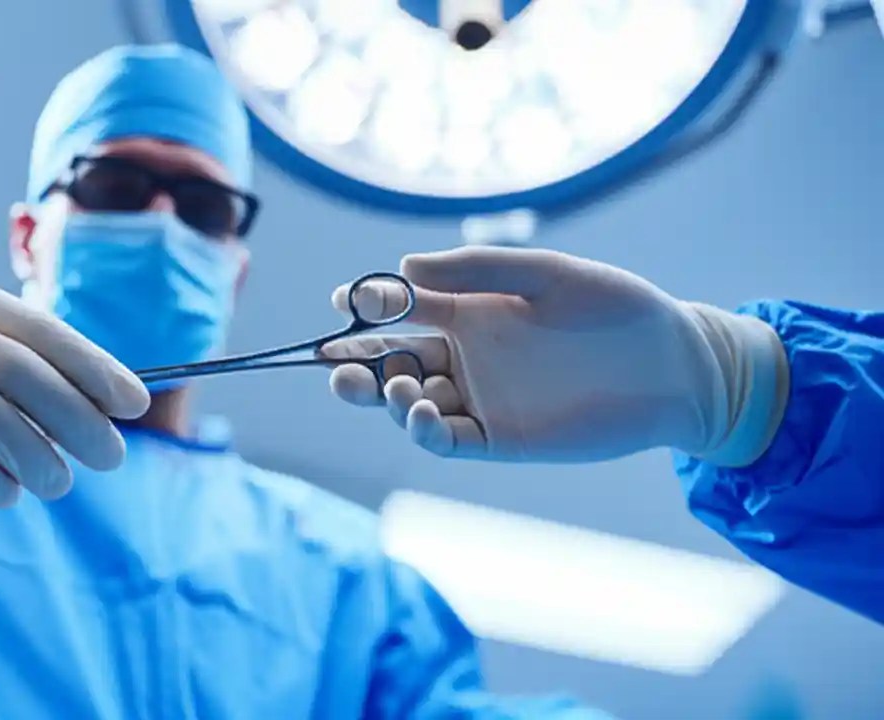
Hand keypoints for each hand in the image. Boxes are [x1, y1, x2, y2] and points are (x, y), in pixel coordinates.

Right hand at [0, 273, 149, 547]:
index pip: (43, 330)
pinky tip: (7, 496)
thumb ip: (24, 387)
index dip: (94, 367)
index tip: (137, 405)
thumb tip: (105, 417)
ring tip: (60, 487)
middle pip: (17, 366)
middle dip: (74, 416)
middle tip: (112, 459)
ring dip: (31, 450)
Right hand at [324, 247, 786, 464]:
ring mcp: (480, 399)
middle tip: (331, 362)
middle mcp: (466, 357)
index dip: (366, 306)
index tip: (342, 301)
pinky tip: (418, 412)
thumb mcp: (548, 275)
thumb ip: (479, 270)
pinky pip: (448, 439)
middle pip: (391, 362)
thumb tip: (404, 268)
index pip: (400, 309)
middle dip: (355, 362)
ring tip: (385, 386)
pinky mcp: (500, 439)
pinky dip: (423, 430)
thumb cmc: (616, 307)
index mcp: (470, 312)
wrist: (674, 365)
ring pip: (410, 403)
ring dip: (383, 397)